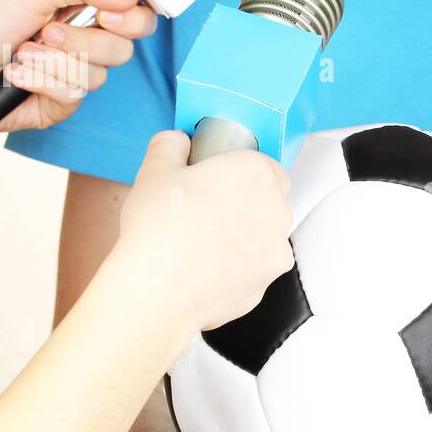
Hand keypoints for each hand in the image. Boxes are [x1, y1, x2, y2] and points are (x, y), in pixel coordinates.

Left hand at [0, 0, 157, 132]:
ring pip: (98, 75)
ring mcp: (74, 76)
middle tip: (48, 31)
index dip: (132, 19)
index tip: (106, 15)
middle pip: (123, 49)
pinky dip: (41, 81)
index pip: (136, 17)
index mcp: (84, 12)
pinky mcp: (62, 105)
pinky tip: (16, 76)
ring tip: (21, 54)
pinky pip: (73, 94)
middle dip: (83, 41)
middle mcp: (85, 44)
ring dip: (53, 62)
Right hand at [111, 131, 295, 335]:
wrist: (157, 290)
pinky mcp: (266, 283)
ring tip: (201, 245)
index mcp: (257, 173)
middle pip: (269, 202)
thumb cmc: (158, 226)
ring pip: (263, 238)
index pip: (268, 167)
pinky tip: (204, 270)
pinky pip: (253, 270)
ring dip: (242, 238)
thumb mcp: (155, 170)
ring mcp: (275, 250)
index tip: (220, 183)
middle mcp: (277, 210)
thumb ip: (170, 146)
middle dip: (244, 206)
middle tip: (204, 213)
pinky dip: (236, 269)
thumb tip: (177, 141)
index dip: (244, 174)